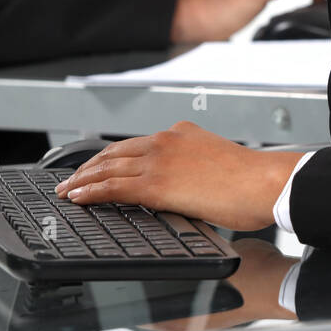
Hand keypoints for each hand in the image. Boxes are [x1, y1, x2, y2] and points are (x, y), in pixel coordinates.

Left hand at [54, 123, 303, 232]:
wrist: (263, 182)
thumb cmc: (251, 181)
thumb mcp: (215, 165)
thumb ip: (192, 170)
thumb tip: (182, 189)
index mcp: (182, 133)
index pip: (137, 144)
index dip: (112, 156)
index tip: (98, 166)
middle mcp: (167, 140)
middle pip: (116, 152)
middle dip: (90, 166)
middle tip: (72, 178)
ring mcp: (160, 159)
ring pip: (109, 167)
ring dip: (83, 179)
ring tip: (67, 189)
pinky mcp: (157, 183)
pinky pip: (114, 187)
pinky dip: (92, 191)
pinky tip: (79, 197)